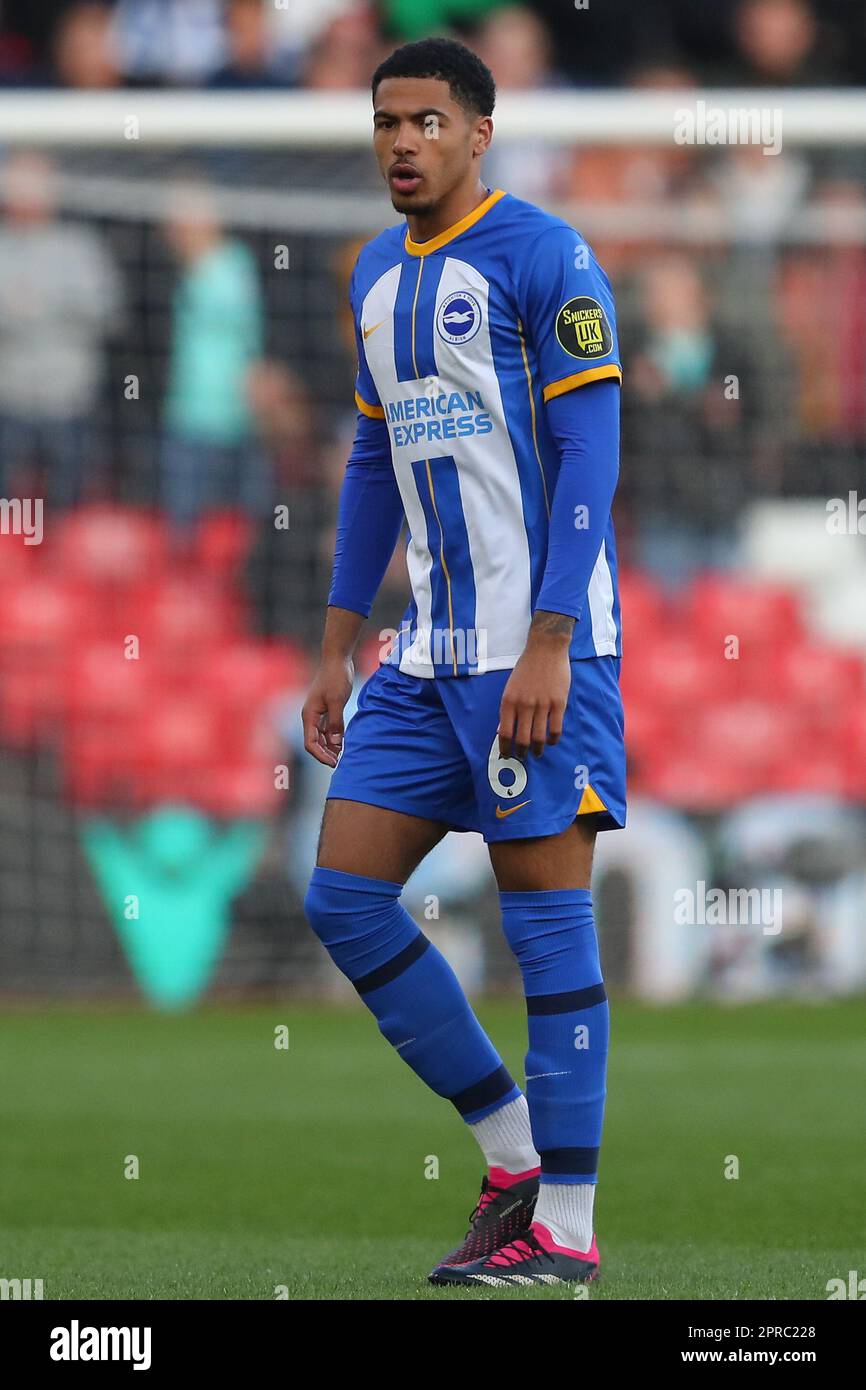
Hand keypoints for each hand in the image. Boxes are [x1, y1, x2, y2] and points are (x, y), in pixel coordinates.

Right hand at [301, 656, 353, 766]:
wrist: (337, 659)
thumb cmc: (335, 678)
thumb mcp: (337, 701)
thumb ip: (335, 723)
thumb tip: (335, 743)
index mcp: (309, 715)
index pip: (310, 743)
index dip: (320, 755)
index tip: (334, 763)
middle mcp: (310, 716)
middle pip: (314, 742)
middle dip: (325, 754)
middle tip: (340, 763)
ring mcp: (318, 713)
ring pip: (321, 736)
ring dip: (330, 747)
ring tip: (342, 755)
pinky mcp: (326, 709)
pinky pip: (327, 728)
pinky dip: (334, 737)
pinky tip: (343, 742)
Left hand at [498, 614, 572, 759]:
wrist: (546, 649)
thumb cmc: (526, 668)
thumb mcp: (510, 688)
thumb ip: (507, 710)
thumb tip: (502, 732)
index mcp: (509, 701)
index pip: (505, 733)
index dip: (505, 749)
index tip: (507, 755)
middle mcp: (524, 705)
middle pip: (522, 739)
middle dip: (522, 753)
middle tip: (523, 756)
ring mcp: (542, 705)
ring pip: (539, 738)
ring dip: (537, 750)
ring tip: (537, 752)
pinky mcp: (559, 703)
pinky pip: (556, 729)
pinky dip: (553, 739)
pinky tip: (551, 741)